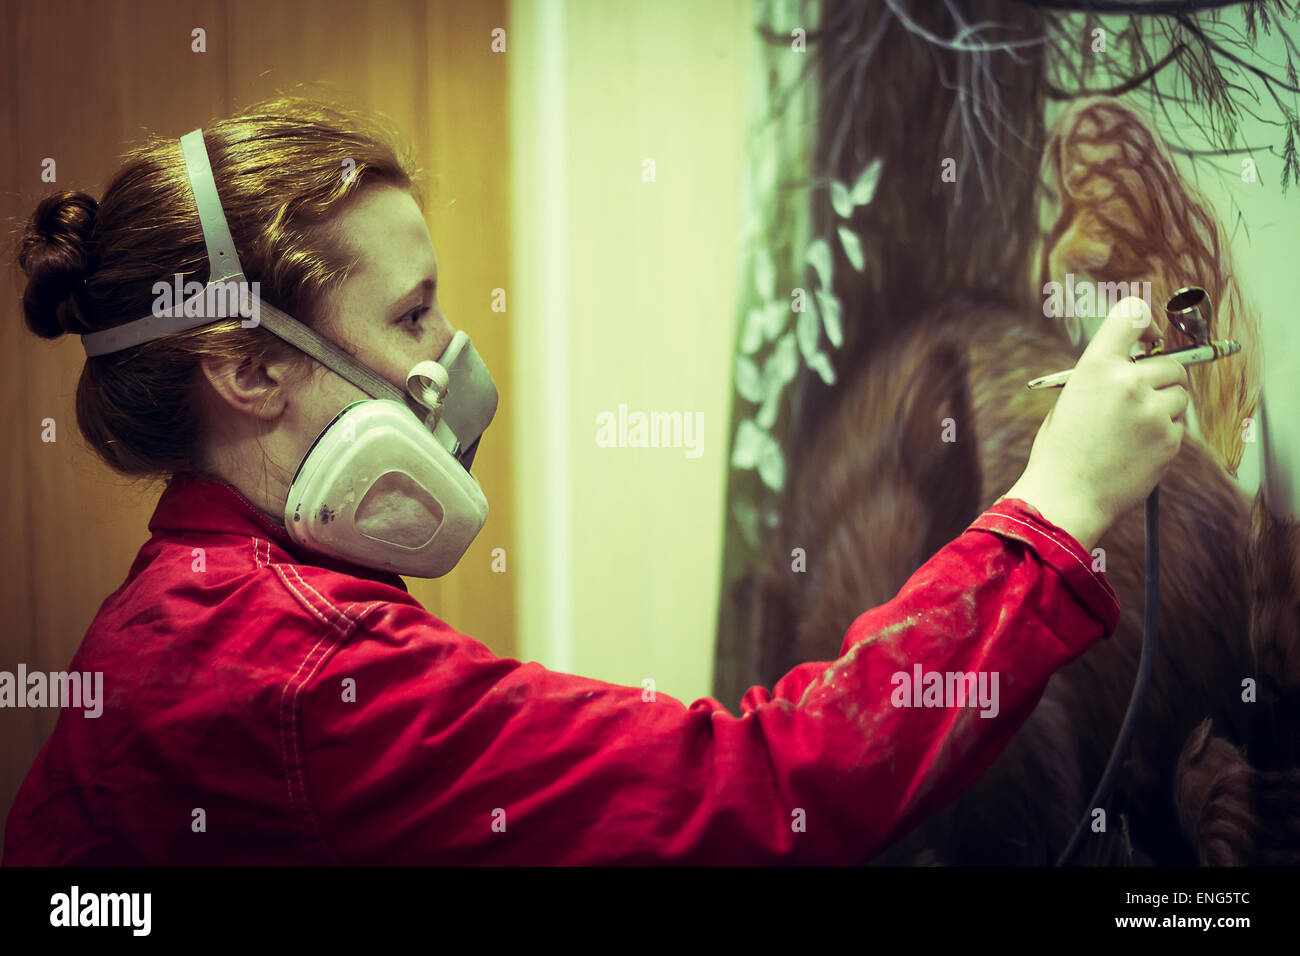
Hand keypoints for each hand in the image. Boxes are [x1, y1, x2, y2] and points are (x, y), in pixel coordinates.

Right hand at [1005, 296, 1189, 551]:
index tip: (1147, 338)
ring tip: (1133, 428)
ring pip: (1179, 393)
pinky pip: (1178, 424)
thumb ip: (1105, 376)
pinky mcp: (1169, 439)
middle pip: (1169, 362)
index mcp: (1096, 367)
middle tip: (1140, 398)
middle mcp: (1128, 383)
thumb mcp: (1072, 398)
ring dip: (1165, 405)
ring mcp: (1152, 411)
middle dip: (1160, 377)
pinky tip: (1136, 448)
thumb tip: (1139, 363)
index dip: (1144, 323)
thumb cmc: (1061, 450)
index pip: (1131, 315)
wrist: (1065, 497)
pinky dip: (1164, 432)